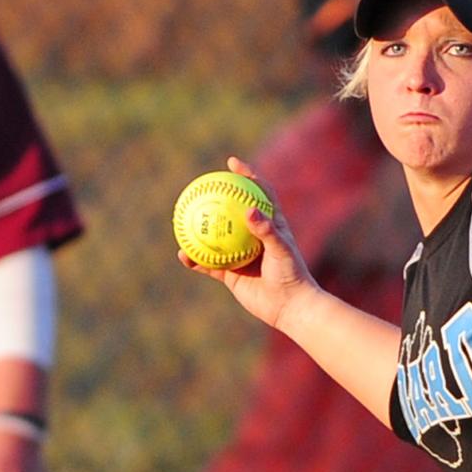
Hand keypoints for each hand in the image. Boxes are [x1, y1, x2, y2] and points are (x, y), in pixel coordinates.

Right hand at [178, 156, 321, 330]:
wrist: (289, 307)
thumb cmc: (291, 275)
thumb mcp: (281, 250)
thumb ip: (266, 230)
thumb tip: (248, 210)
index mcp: (270, 225)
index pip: (258, 193)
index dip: (247, 176)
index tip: (231, 163)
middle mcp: (253, 237)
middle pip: (231, 212)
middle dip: (215, 198)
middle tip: (197, 187)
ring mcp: (240, 255)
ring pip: (215, 238)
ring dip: (198, 230)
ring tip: (180, 220)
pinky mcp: (231, 274)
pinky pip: (208, 264)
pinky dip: (195, 260)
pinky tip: (183, 255)